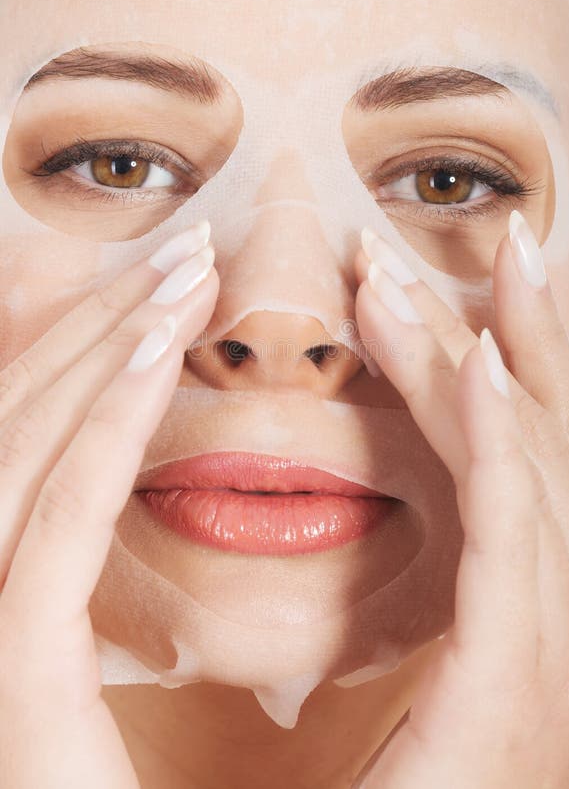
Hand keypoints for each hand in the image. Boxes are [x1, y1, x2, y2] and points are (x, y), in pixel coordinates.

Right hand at [0, 223, 217, 788]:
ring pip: (30, 451)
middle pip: (28, 427)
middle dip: (100, 325)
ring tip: (183, 274)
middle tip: (184, 253)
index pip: (39, 447)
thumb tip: (98, 480)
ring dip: (105, 350)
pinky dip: (100, 428)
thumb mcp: (63, 681)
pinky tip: (157, 353)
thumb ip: (63, 573)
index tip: (167, 293)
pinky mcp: (7, 679)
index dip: (92, 355)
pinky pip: (50, 526)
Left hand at [352, 211, 568, 788]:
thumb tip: (451, 470)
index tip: (497, 266)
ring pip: (524, 462)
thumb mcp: (448, 650)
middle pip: (546, 435)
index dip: (530, 347)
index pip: (547, 447)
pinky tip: (478, 364)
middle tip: (463, 241)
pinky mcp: (524, 673)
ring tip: (401, 280)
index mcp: (560, 598)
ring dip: (467, 359)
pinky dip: (498, 441)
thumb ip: (467, 567)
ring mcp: (567, 642)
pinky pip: (511, 531)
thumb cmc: (423, 779)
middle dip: (504, 327)